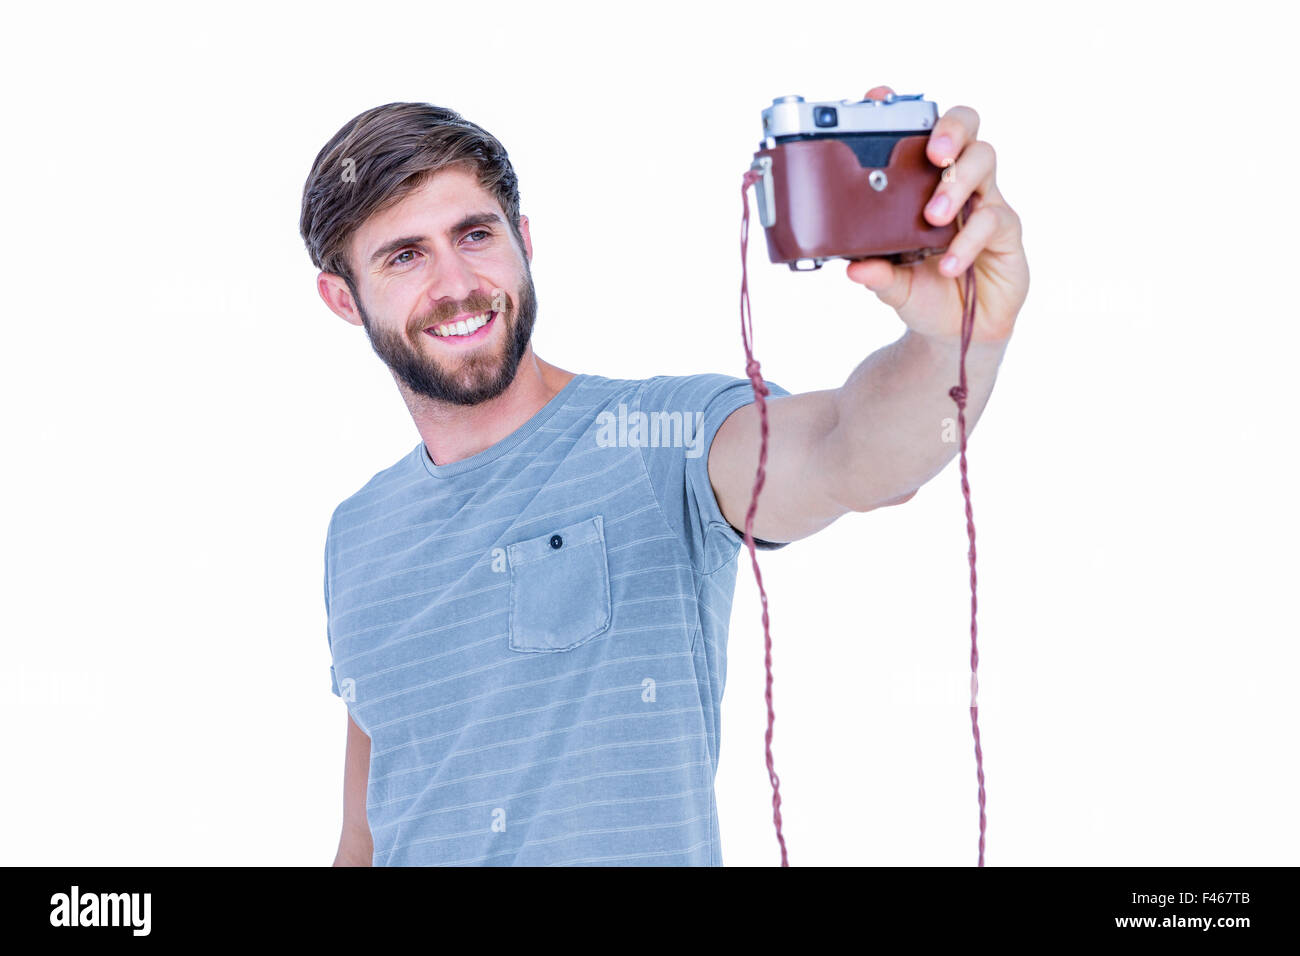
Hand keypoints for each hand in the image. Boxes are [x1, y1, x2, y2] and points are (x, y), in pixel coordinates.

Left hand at [845, 85, 1028, 344]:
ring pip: (985, 162)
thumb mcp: (892, 284)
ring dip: (957, 184)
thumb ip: (876, 272)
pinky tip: (947, 265)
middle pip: (967, 128)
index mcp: (924, 183)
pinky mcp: (1007, 232)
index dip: (905, 109)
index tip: (879, 96)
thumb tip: (853, 268)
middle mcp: (957, 183)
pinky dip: (967, 241)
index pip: (920, 134)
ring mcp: (985, 202)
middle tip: (933, 153)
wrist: (955, 331)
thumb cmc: (924, 292)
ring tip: (934, 216)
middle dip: (950, 129)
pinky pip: (994, 219)